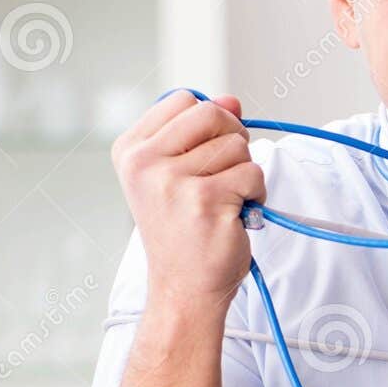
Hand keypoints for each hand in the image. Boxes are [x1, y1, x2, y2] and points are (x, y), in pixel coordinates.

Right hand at [111, 90, 265, 315]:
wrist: (184, 287)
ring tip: (228, 200)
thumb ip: (201, 134)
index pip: (184, 100)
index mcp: (131, 149)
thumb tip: (232, 99)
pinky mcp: (205, 200)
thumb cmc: (184, 231)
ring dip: (245, 173)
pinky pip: (252, 173)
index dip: (211, 120)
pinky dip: (256, 194)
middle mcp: (144, 161)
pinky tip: (238, 214)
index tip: (210, 150)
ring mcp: (172, 180)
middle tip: (229, 172)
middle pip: (212, 114)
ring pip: (237, 145)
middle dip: (234, 139)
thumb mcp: (179, 174)